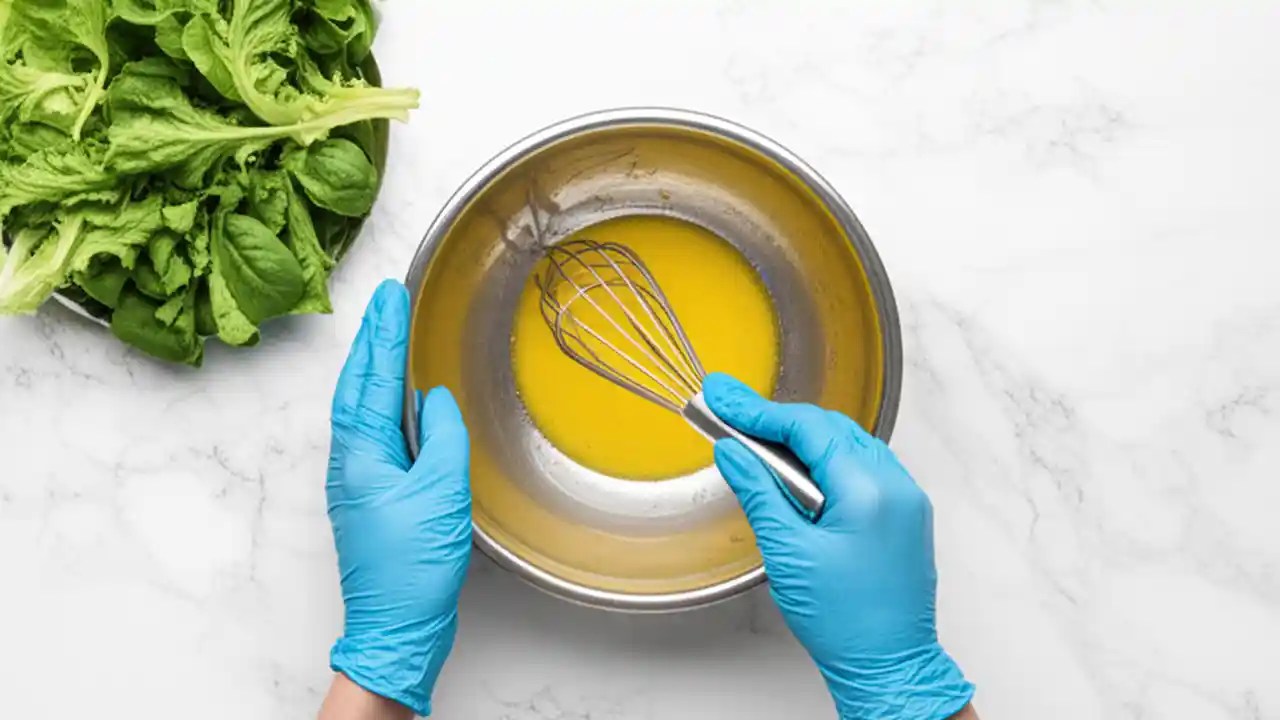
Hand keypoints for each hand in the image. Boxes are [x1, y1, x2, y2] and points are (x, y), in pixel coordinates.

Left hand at [325, 280, 471, 716]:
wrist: (395, 626)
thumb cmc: (413, 568)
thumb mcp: (441, 494)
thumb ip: (442, 438)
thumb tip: (437, 400)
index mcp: (362, 454)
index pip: (376, 378)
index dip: (386, 334)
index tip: (391, 295)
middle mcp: (349, 460)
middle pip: (356, 385)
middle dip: (371, 340)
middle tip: (385, 301)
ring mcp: (355, 479)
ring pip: (358, 406)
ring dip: (371, 365)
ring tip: (384, 333)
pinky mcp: (368, 495)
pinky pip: (369, 430)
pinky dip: (379, 399)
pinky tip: (393, 398)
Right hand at [704, 373, 973, 719]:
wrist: (891, 667)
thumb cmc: (847, 622)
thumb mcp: (789, 553)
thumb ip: (759, 493)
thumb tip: (733, 452)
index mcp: (869, 490)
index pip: (808, 428)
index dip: (759, 411)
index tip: (724, 398)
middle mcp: (895, 485)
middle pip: (829, 428)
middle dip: (777, 418)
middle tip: (730, 408)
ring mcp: (905, 499)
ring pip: (846, 445)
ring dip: (801, 437)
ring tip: (755, 434)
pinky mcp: (904, 515)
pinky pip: (862, 468)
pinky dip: (825, 460)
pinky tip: (796, 467)